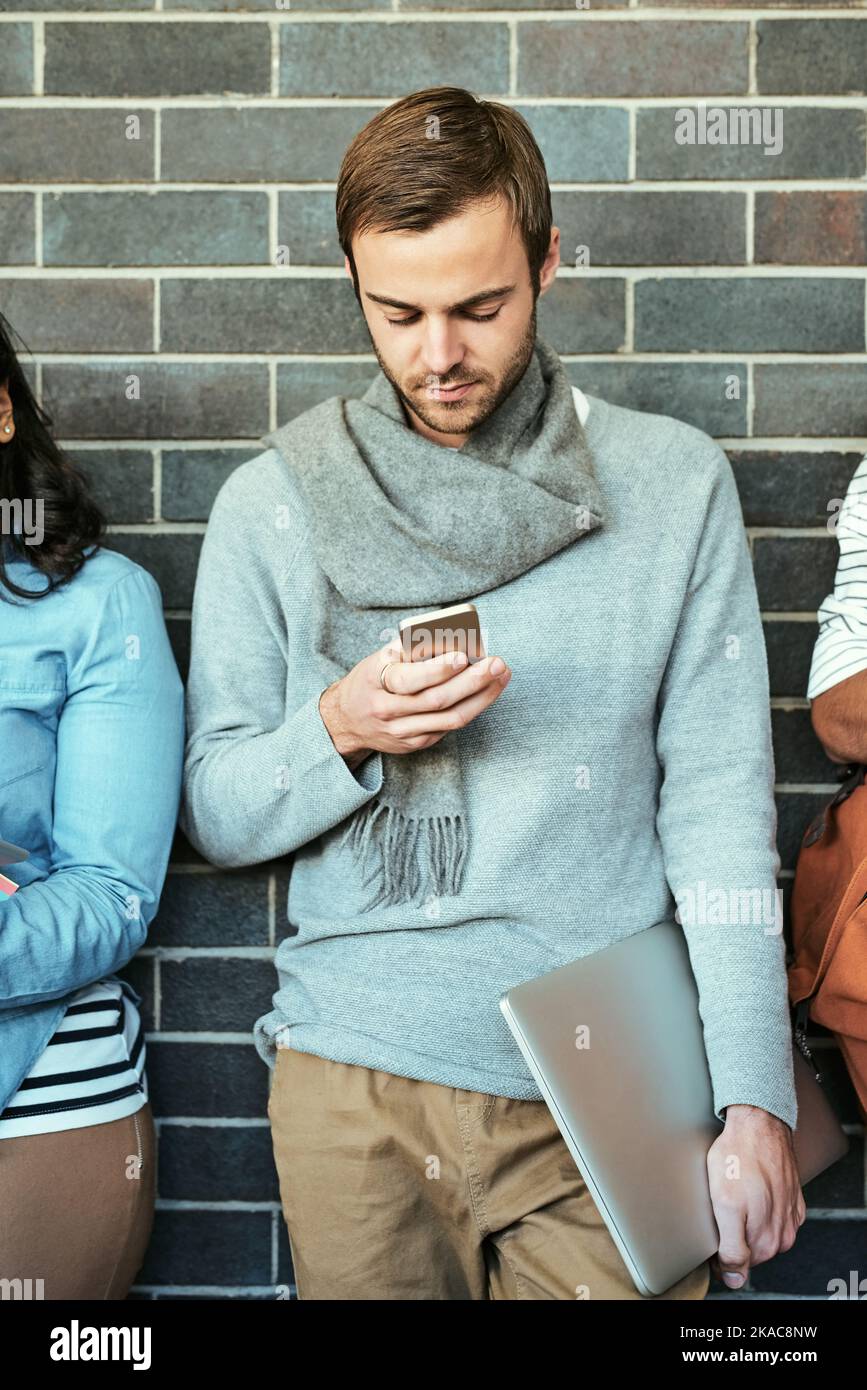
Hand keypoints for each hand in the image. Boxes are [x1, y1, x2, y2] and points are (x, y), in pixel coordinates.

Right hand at [318, 637, 511, 765]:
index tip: (462, 656)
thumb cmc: (370, 680)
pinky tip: (486, 692)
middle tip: (498, 664)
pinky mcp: (414, 744)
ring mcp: (402, 732)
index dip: (437, 670)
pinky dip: (471, 708)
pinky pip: (449, 728)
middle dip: (472, 681)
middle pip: (436, 700)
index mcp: (375, 682)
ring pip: (449, 718)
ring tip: (501, 676)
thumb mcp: (379, 659)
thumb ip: (410, 650)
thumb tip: (453, 638)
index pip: (407, 679)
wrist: (345, 721)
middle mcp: (387, 710)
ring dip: (481, 697)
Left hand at [706, 1105, 805, 1289]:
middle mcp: (783, 1233)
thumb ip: (731, 1247)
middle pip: (750, 1249)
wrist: (759, 1123)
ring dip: (746, 1220)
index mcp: (766, 1240)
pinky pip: (773, 1214)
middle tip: (720, 1208)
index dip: (718, 1252)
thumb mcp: (724, 1205)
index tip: (710, 1230)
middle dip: (733, 1234)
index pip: (738, 1265)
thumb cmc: (738, 1157)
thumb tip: (734, 1278)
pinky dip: (760, 1206)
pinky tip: (750, 1189)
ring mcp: (789, 1215)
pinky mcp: (792, 1198)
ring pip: (761, 1232)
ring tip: (735, 1195)